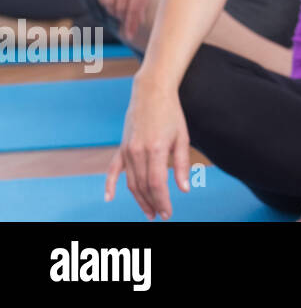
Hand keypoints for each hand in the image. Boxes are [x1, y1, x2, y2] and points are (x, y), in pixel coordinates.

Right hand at [97, 0, 154, 39]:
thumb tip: (137, 20)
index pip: (135, 8)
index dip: (131, 24)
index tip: (130, 35)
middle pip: (121, 7)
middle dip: (122, 18)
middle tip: (123, 22)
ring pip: (108, 1)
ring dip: (112, 10)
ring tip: (117, 11)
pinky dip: (103, 0)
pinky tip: (108, 2)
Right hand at [106, 79, 191, 219]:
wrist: (151, 92)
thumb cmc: (172, 114)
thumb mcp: (182, 137)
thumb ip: (182, 165)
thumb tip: (184, 189)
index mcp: (155, 149)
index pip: (157, 184)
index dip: (162, 201)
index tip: (168, 213)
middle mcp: (137, 152)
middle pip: (143, 186)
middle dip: (152, 203)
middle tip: (160, 215)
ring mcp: (126, 150)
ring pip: (130, 182)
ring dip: (138, 199)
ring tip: (148, 211)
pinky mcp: (121, 147)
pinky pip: (113, 170)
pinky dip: (110, 185)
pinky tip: (109, 198)